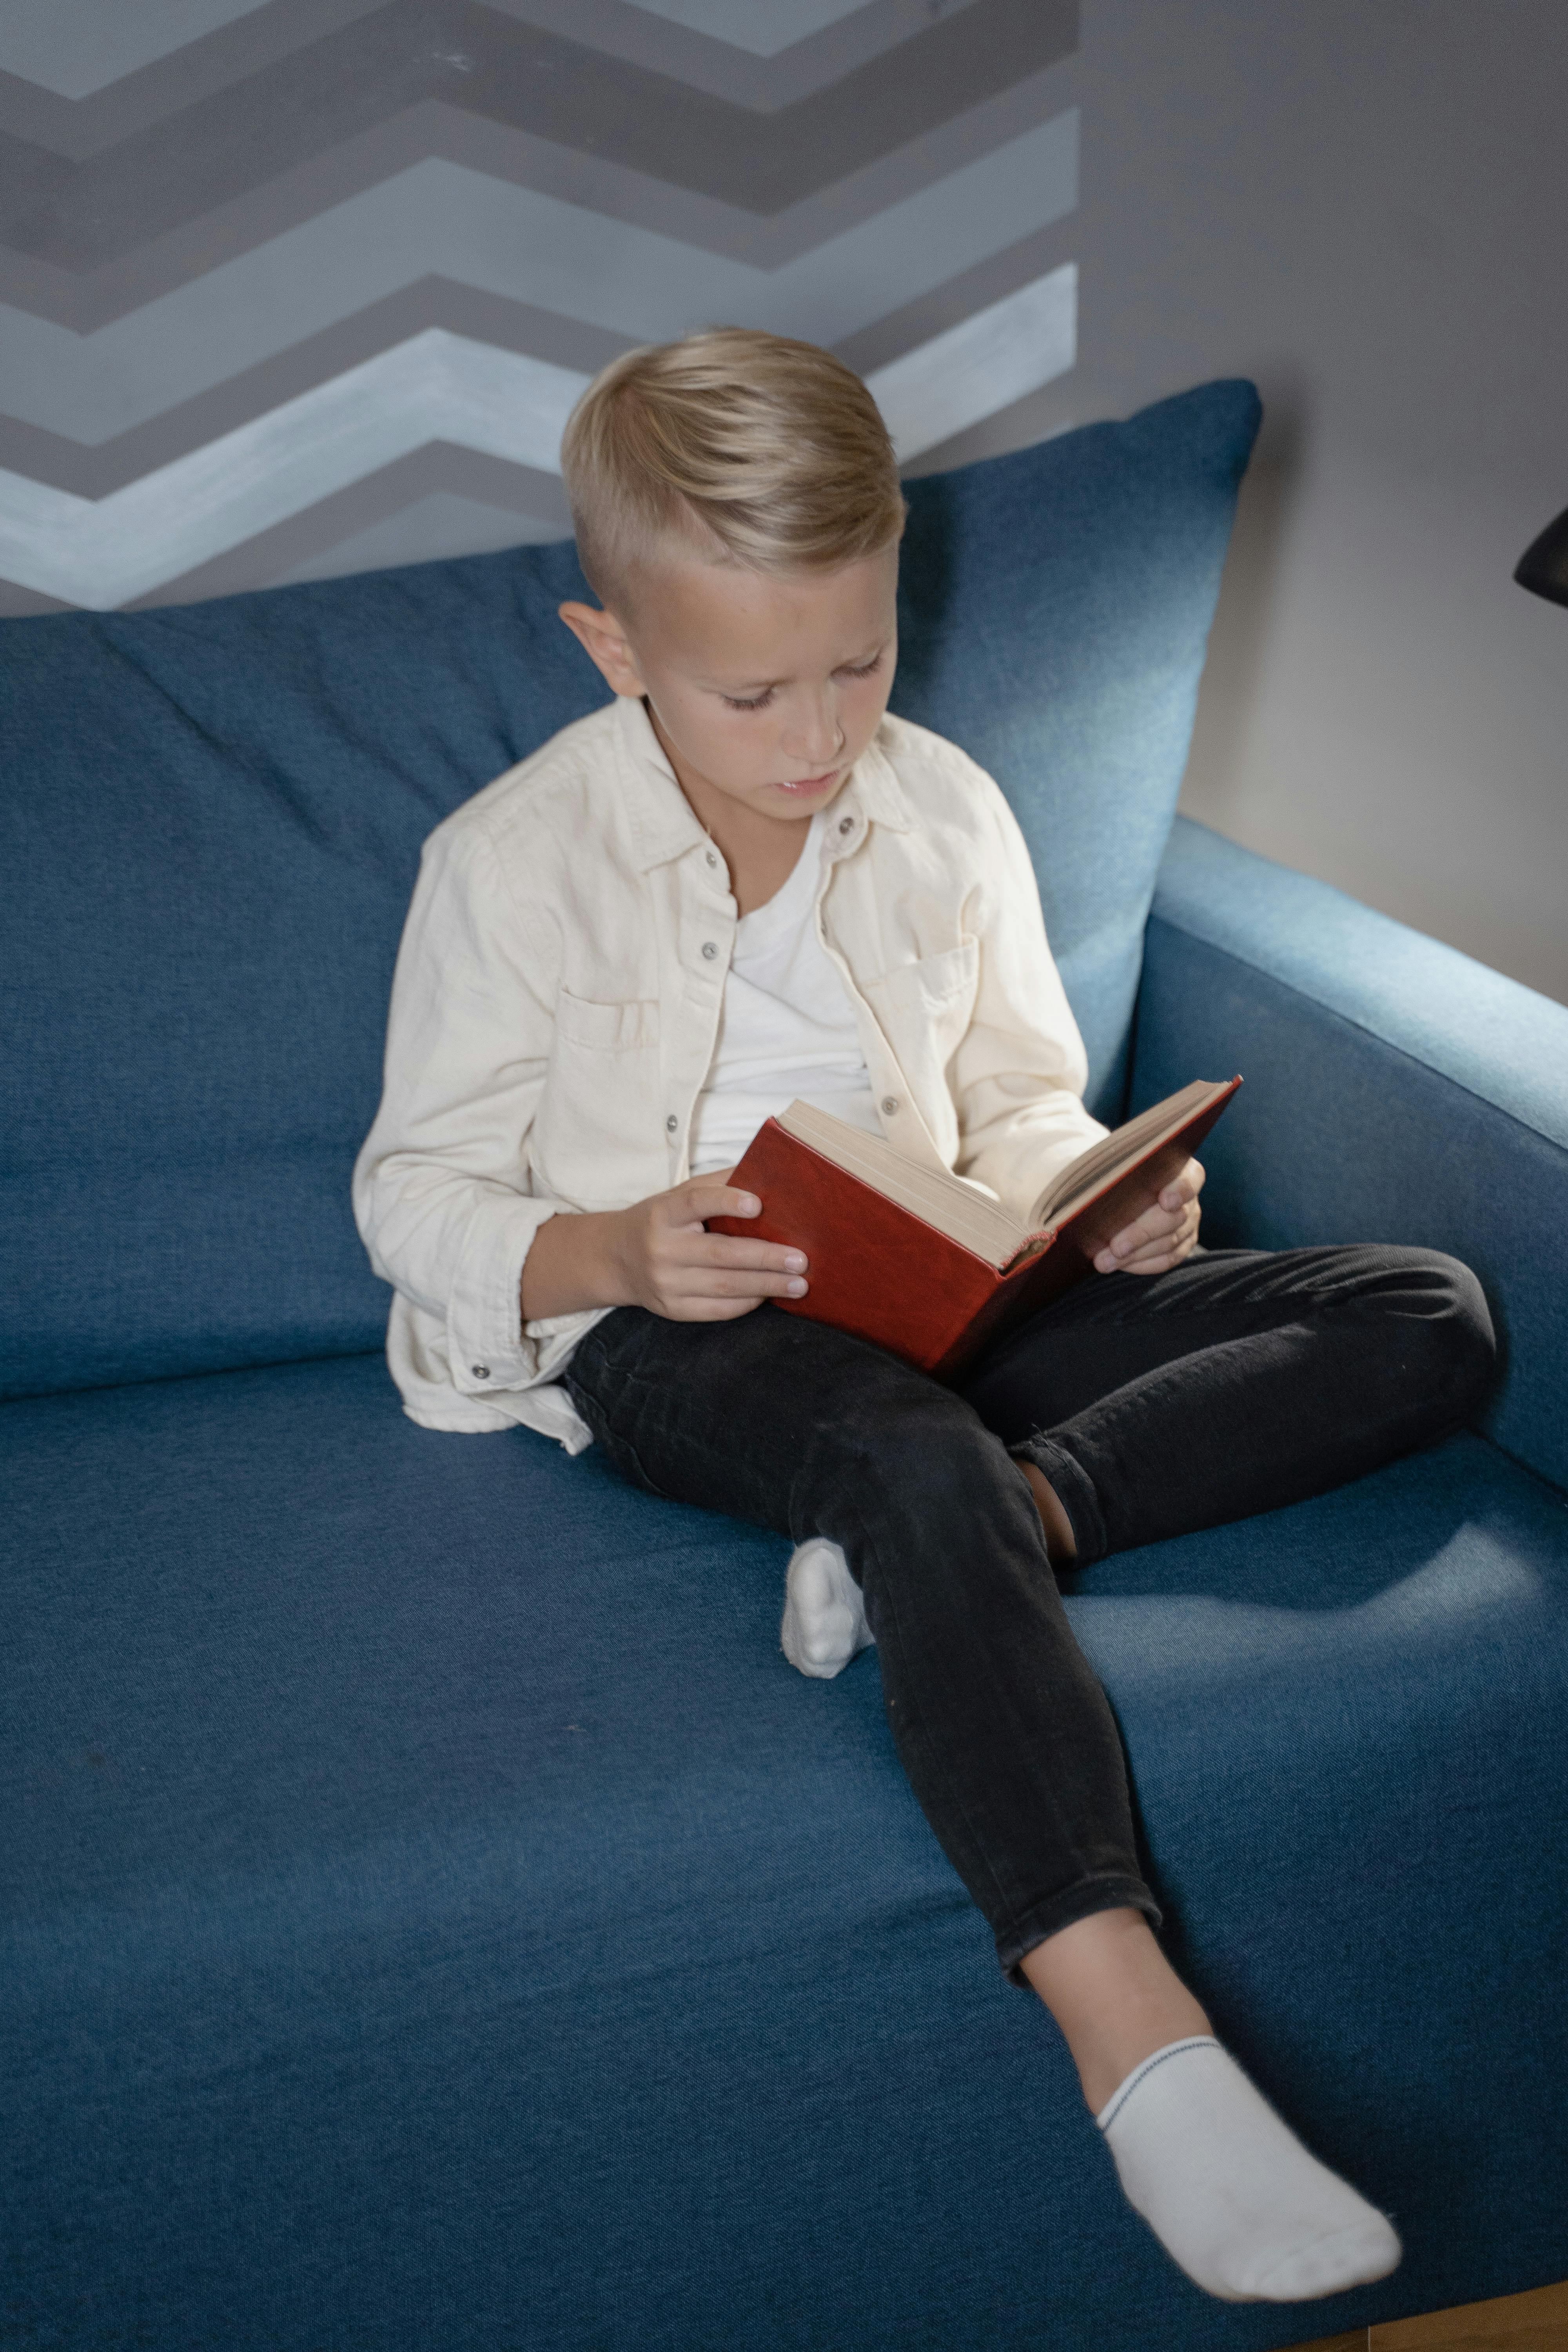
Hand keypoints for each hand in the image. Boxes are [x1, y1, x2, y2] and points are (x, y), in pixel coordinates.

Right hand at [608, 1171, 808, 1320]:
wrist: (617, 1259)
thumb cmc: (662, 1221)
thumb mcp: (679, 1195)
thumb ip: (718, 1185)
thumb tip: (769, 1173)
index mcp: (664, 1213)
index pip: (695, 1202)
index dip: (726, 1202)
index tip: (758, 1204)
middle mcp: (662, 1248)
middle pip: (720, 1253)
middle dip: (766, 1257)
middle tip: (801, 1258)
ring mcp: (666, 1283)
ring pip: (724, 1286)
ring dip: (766, 1285)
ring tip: (799, 1283)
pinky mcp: (672, 1309)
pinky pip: (717, 1309)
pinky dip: (747, 1303)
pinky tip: (770, 1296)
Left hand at [1092, 1157, 1204, 1275]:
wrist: (1123, 1193)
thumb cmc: (1117, 1175)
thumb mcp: (1114, 1166)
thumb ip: (1112, 1172)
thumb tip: (1091, 1184)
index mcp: (1179, 1171)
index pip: (1187, 1180)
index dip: (1179, 1191)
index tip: (1165, 1201)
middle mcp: (1187, 1198)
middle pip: (1173, 1218)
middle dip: (1141, 1234)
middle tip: (1116, 1247)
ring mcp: (1188, 1222)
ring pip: (1169, 1243)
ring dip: (1135, 1255)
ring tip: (1106, 1261)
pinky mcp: (1183, 1244)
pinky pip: (1167, 1259)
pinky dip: (1143, 1264)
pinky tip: (1121, 1265)